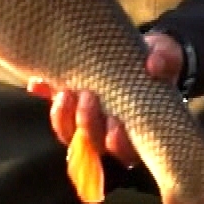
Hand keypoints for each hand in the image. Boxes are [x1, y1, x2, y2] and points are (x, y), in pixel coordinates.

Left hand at [26, 33, 183, 169]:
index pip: (125, 152)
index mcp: (137, 132)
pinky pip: (55, 107)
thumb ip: (164, 61)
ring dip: (63, 116)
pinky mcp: (72, 103)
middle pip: (92, 144)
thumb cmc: (159, 63)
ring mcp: (88, 120)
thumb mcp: (166, 59)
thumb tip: (153, 66)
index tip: (116, 124)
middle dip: (87, 123)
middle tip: (88, 97)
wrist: (141, 51)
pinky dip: (45, 94)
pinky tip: (37, 84)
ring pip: (69, 133)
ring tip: (64, 93)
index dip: (118, 144)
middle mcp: (109, 133)